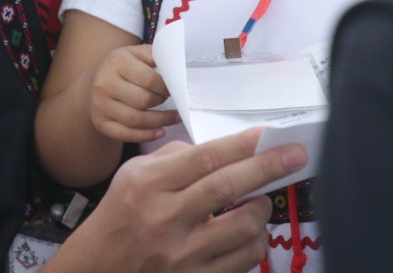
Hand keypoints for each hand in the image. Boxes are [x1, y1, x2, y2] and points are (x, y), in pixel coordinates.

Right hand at [51, 129, 308, 272]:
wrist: (95, 269)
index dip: (242, 145)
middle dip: (268, 168)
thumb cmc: (120, 215)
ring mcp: (180, 256)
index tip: (270, 134)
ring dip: (262, 209)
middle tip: (297, 154)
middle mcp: (164, 219)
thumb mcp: (134, 174)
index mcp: (149, 185)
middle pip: (227, 187)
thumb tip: (227, 149)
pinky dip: (255, 242)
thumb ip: (176, 157)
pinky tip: (250, 230)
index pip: (204, 158)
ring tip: (260, 201)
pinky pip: (242, 261)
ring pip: (242, 228)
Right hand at [89, 43, 179, 142]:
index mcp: (117, 62)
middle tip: (171, 100)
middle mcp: (105, 84)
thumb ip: (155, 55)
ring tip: (174, 118)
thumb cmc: (123, 67)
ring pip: (136, 120)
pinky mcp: (100, 122)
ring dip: (160, 121)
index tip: (175, 88)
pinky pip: (125, 134)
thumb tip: (178, 65)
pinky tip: (160, 132)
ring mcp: (100, 105)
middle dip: (162, 102)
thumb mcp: (136, 53)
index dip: (166, 87)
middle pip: (142, 100)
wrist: (93, 81)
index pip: (148, 79)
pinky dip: (146, 135)